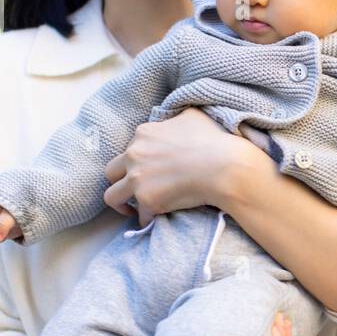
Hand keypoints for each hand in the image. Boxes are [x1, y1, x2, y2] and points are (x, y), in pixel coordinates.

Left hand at [102, 108, 262, 226]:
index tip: (149, 168)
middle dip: (120, 180)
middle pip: (111, 171)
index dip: (139, 160)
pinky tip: (157, 220)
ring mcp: (138, 178)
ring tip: (133, 210)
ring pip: (113, 196)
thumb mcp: (193, 115)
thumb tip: (177, 120)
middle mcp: (134, 154)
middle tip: (133, 188)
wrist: (225, 166)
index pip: (130, 148)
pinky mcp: (147, 200)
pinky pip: (140, 217)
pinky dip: (148, 220)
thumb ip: (177, 117)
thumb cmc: (214, 140)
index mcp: (143, 134)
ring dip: (122, 204)